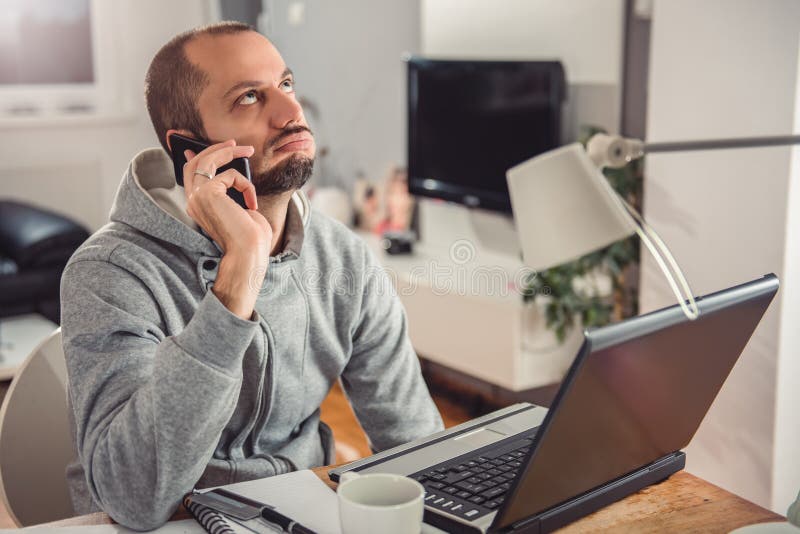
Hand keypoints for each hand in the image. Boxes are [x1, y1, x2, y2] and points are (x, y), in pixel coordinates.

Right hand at [183, 139, 270, 318]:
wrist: (249, 252)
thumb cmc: (249, 236)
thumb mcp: (238, 206)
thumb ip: (230, 188)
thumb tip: (230, 171)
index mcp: (197, 207)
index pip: (189, 176)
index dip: (195, 158)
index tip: (199, 147)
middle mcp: (192, 202)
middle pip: (195, 164)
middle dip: (214, 149)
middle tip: (234, 144)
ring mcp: (197, 197)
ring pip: (207, 161)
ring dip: (229, 152)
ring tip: (248, 150)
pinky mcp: (207, 194)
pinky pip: (230, 175)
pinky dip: (246, 185)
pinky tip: (251, 203)